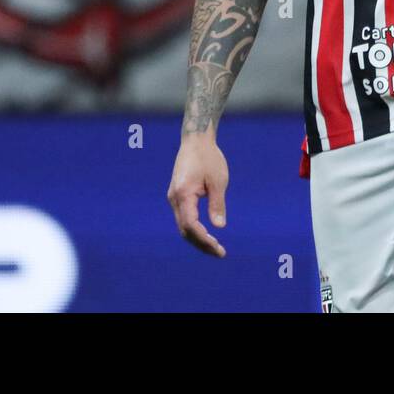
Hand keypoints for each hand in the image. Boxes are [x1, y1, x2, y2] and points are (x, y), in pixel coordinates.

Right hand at [167, 136, 229, 256]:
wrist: (196, 140)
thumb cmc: (209, 158)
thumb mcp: (218, 180)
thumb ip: (217, 203)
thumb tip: (219, 227)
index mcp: (183, 194)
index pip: (191, 225)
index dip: (204, 239)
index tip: (219, 248)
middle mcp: (174, 198)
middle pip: (185, 230)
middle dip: (201, 244)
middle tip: (220, 253)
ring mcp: (173, 197)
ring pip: (182, 225)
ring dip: (197, 238)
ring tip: (215, 247)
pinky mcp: (177, 195)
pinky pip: (183, 217)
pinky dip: (194, 229)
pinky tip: (206, 234)